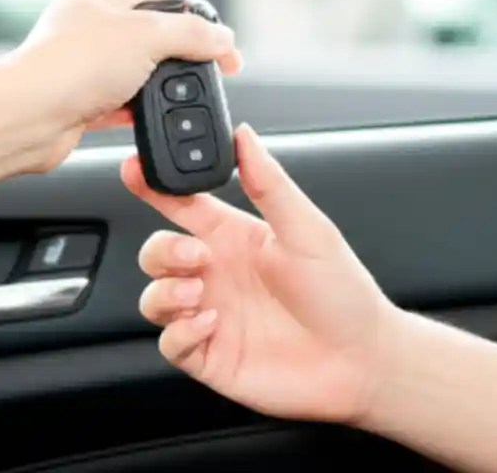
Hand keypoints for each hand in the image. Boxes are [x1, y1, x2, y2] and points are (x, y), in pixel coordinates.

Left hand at [15, 0, 241, 171]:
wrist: (29, 118)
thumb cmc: (70, 65)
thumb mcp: (148, 36)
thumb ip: (193, 34)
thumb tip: (222, 39)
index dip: (197, 21)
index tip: (223, 45)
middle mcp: (87, 23)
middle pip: (153, 36)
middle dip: (178, 57)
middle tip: (204, 73)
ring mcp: (83, 63)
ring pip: (139, 71)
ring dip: (159, 86)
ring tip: (175, 96)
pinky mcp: (81, 100)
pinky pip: (123, 103)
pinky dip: (141, 111)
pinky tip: (150, 116)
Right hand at [124, 124, 399, 424]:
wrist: (362, 361)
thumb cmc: (342, 294)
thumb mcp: (307, 229)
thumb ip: (269, 183)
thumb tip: (244, 135)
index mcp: (236, 238)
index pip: (182, 205)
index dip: (153, 186)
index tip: (134, 169)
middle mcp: (218, 275)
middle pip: (156, 253)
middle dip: (162, 250)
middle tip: (196, 257)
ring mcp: (210, 315)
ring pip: (153, 297)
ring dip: (165, 292)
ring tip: (199, 293)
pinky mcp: (210, 355)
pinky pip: (169, 343)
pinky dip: (180, 332)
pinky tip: (212, 324)